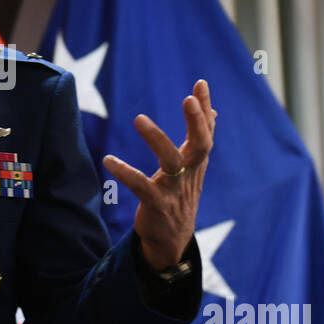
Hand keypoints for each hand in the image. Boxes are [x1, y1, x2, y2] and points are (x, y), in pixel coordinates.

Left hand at [102, 79, 216, 271]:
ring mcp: (174, 191)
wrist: (172, 240)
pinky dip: (126, 173)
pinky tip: (109, 160)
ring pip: (171, 163)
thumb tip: (214, 112)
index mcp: (196, 163)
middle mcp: (189, 174)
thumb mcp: (192, 167)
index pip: (205, 132)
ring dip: (157, 140)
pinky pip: (141, 187)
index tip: (200, 83)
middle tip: (188, 99)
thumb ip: (199, 139)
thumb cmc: (180, 196)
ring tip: (139, 118)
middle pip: (200, 146)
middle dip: (196, 122)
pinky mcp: (157, 205)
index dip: (204, 109)